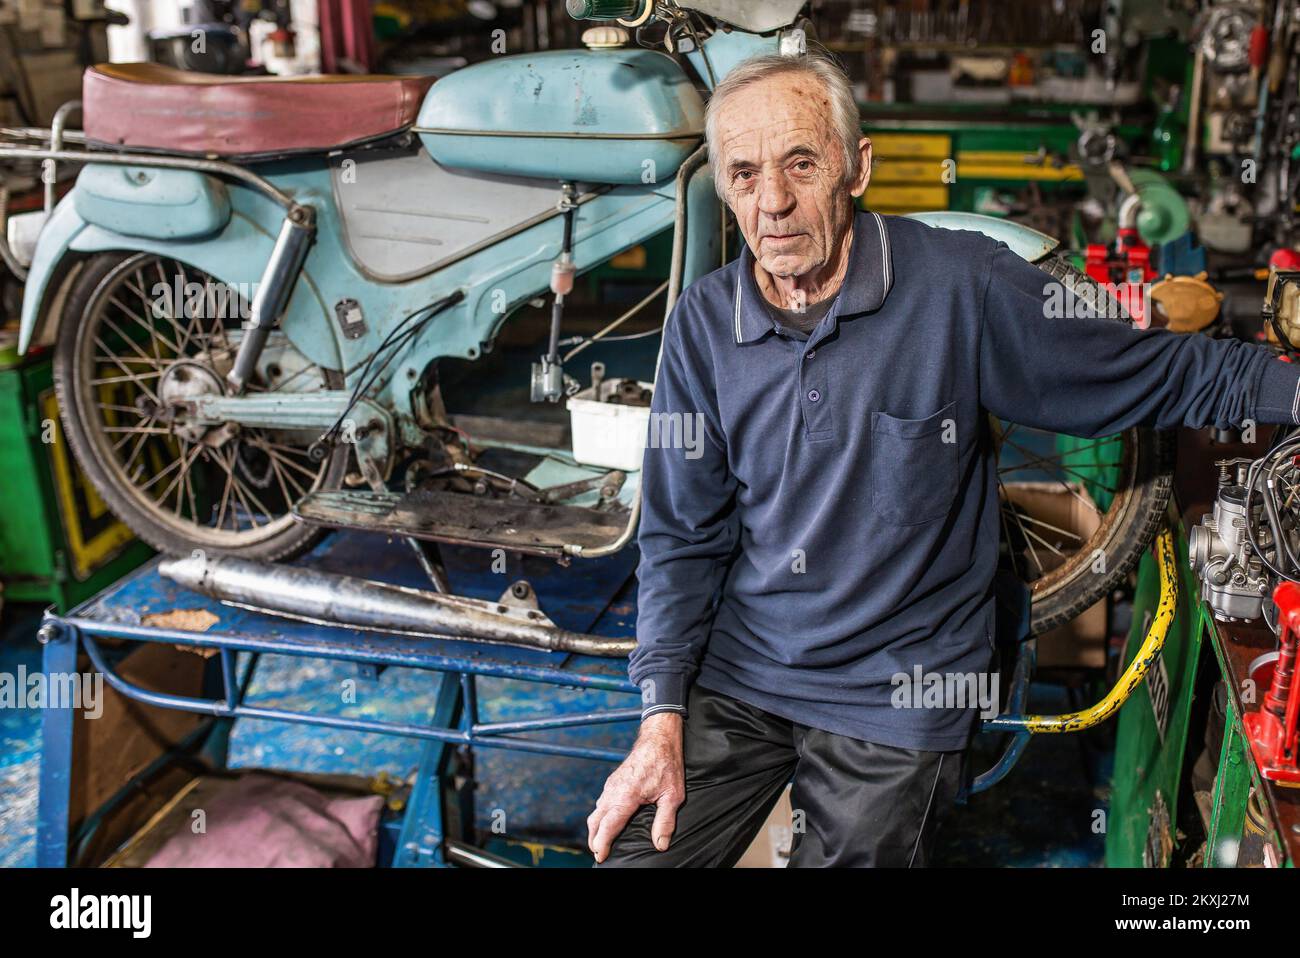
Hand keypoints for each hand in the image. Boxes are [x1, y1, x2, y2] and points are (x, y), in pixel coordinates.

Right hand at [587, 712, 684, 862]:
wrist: (658, 738)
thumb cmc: (666, 764)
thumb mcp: (673, 795)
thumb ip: (665, 821)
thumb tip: (660, 844)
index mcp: (626, 796)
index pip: (607, 826)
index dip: (601, 844)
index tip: (600, 857)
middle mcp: (613, 791)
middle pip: (595, 821)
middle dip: (594, 840)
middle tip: (599, 854)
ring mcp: (611, 784)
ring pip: (596, 811)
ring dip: (596, 828)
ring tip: (601, 842)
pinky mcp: (613, 780)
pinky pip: (601, 801)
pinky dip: (600, 815)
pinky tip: (608, 820)